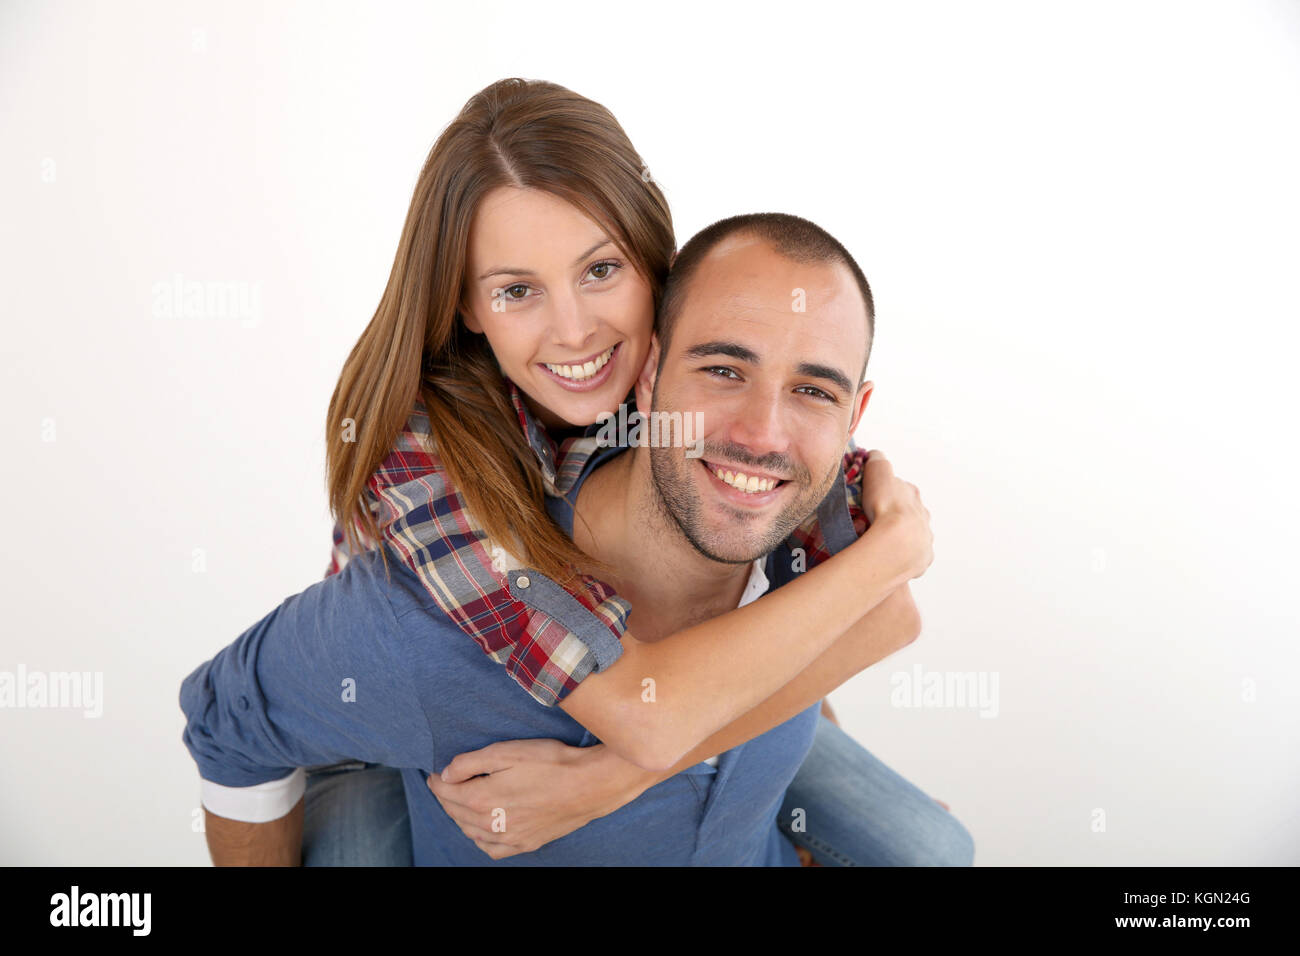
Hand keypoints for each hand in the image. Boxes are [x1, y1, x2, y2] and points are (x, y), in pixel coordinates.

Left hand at [427, 739, 646, 859]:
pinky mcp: (526, 843)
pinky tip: (483, 828)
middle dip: (446, 797)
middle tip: (446, 783)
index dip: (437, 781)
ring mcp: (509, 837)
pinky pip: (492, 849)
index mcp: (482, 799)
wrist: (589, 784)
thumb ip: (470, 763)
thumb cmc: (550, 762)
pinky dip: (480, 839)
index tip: (435, 773)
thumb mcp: (506, 751)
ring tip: (462, 801)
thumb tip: (445, 775)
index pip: (446, 792)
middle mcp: (491, 824)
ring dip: (460, 816)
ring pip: (470, 832)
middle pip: (456, 812)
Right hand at [859, 449, 932, 581]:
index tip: (872, 499)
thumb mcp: (878, 473)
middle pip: (908, 513)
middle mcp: (924, 516)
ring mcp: (925, 538)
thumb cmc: (886, 507)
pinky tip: (886, 557)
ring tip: (878, 543)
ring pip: (911, 535)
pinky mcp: (922, 559)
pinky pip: (910, 557)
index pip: (900, 489)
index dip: (885, 492)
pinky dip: (900, 556)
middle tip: (873, 523)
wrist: (896, 544)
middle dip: (894, 516)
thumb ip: (877, 460)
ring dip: (898, 537)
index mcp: (913, 495)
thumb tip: (875, 455)